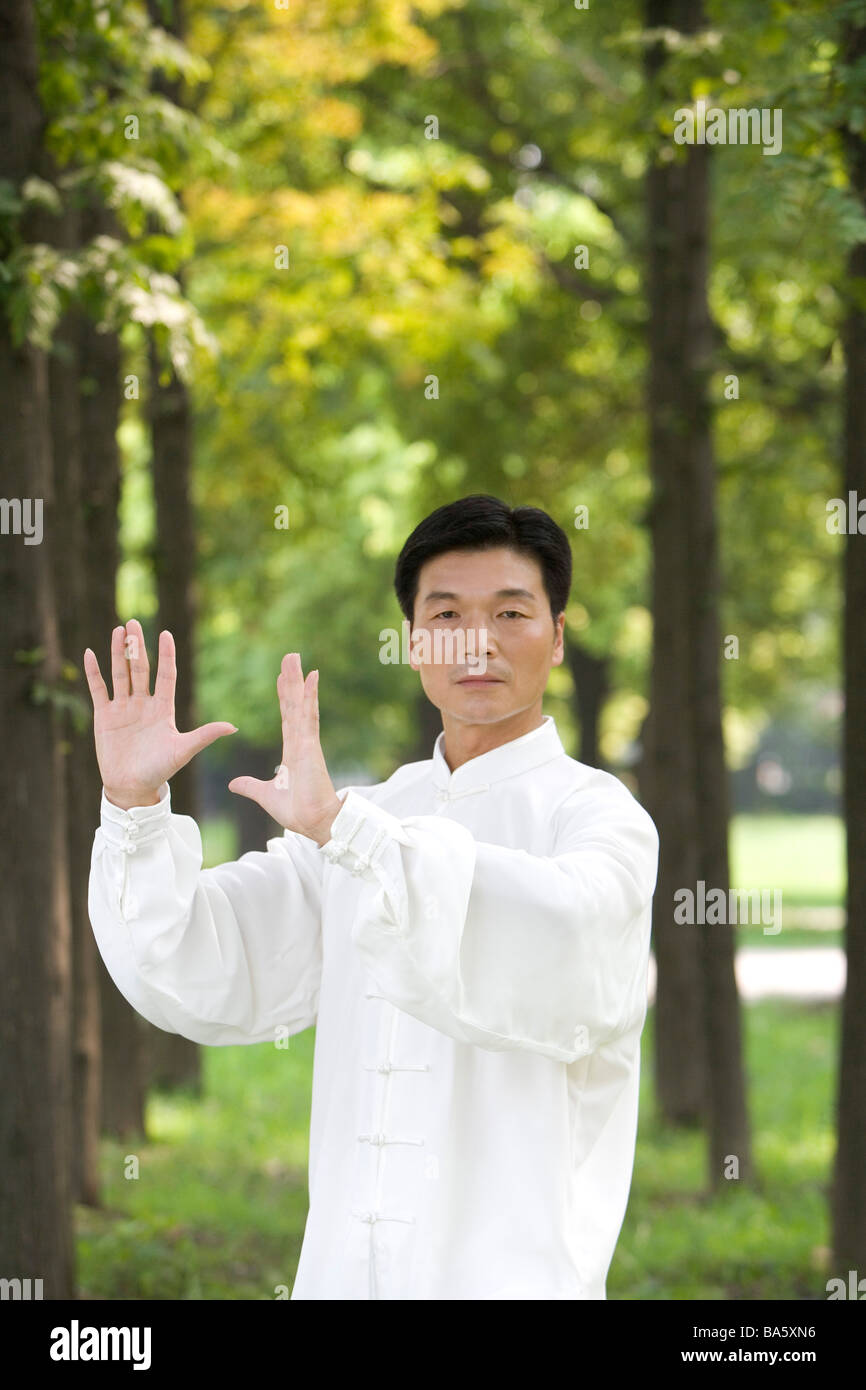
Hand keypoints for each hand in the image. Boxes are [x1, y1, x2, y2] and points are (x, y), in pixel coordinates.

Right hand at [84, 619, 237, 809]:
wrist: (133, 787)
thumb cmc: (161, 770)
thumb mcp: (183, 750)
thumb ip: (204, 736)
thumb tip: (234, 727)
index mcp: (163, 708)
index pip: (166, 675)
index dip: (166, 655)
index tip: (166, 634)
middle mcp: (143, 703)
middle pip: (140, 669)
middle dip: (137, 646)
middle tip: (134, 622)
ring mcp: (123, 708)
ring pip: (120, 674)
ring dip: (117, 653)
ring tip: (117, 630)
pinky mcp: (104, 716)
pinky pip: (99, 689)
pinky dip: (94, 672)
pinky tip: (90, 653)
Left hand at [228, 652, 340, 845]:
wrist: (313, 822)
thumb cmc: (296, 811)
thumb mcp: (265, 795)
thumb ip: (250, 786)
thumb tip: (233, 784)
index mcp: (292, 751)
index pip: (287, 718)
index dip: (284, 697)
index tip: (280, 679)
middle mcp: (301, 741)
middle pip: (294, 705)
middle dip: (291, 681)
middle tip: (290, 657)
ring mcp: (307, 741)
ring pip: (301, 704)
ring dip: (298, 680)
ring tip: (295, 658)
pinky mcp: (310, 745)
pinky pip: (309, 715)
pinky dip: (310, 695)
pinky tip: (312, 677)